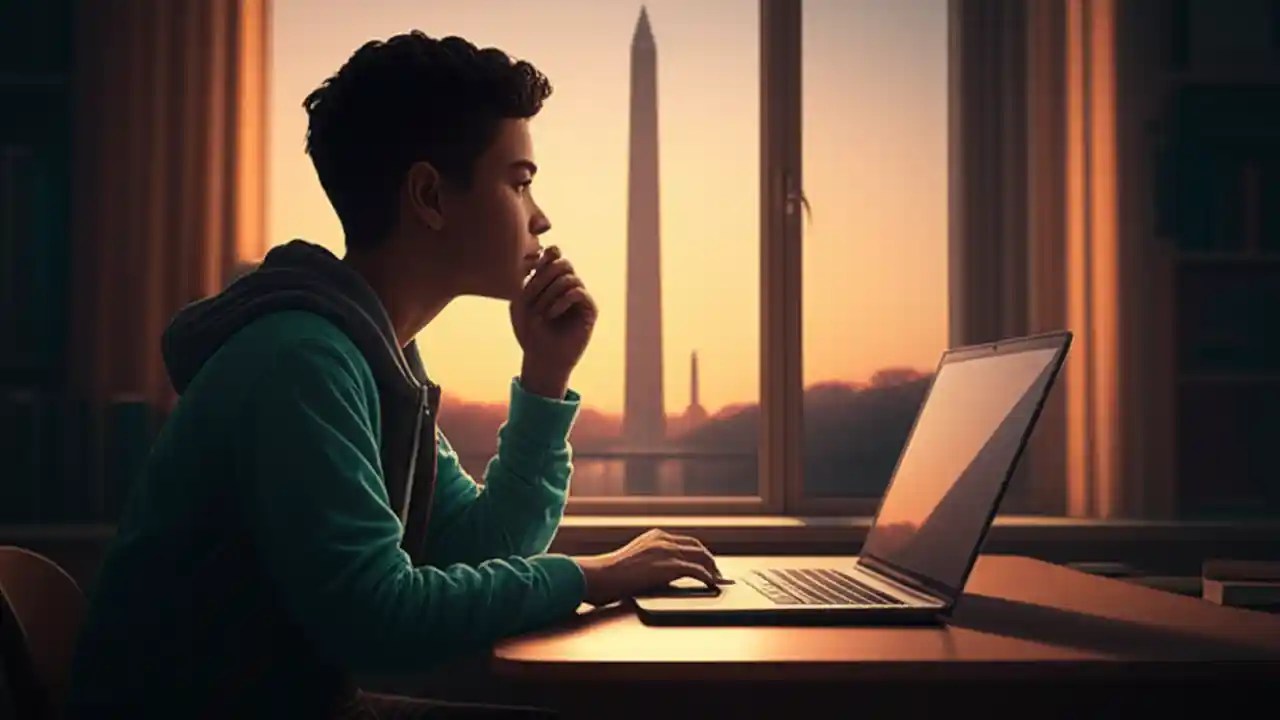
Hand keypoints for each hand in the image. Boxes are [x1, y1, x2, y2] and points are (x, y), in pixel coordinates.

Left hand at [511, 246, 597, 396]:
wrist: (541, 358)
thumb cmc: (528, 331)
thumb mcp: (520, 302)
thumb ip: (528, 277)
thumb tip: (542, 255)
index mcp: (551, 280)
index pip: (553, 255)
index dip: (545, 257)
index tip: (530, 272)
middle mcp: (568, 285)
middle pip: (562, 262)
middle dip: (543, 276)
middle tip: (530, 295)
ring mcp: (580, 297)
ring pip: (569, 277)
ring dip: (549, 292)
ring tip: (540, 311)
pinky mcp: (589, 310)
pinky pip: (578, 292)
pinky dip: (561, 302)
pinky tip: (550, 315)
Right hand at [574, 529, 723, 605]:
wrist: (602, 575)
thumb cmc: (611, 573)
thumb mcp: (635, 558)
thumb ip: (652, 559)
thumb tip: (665, 572)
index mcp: (655, 536)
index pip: (686, 541)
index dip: (699, 553)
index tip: (705, 562)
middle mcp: (664, 539)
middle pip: (697, 547)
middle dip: (709, 560)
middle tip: (716, 572)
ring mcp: (667, 551)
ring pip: (701, 557)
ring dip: (712, 569)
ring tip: (717, 579)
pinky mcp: (670, 566)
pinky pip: (697, 571)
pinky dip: (708, 578)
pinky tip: (712, 584)